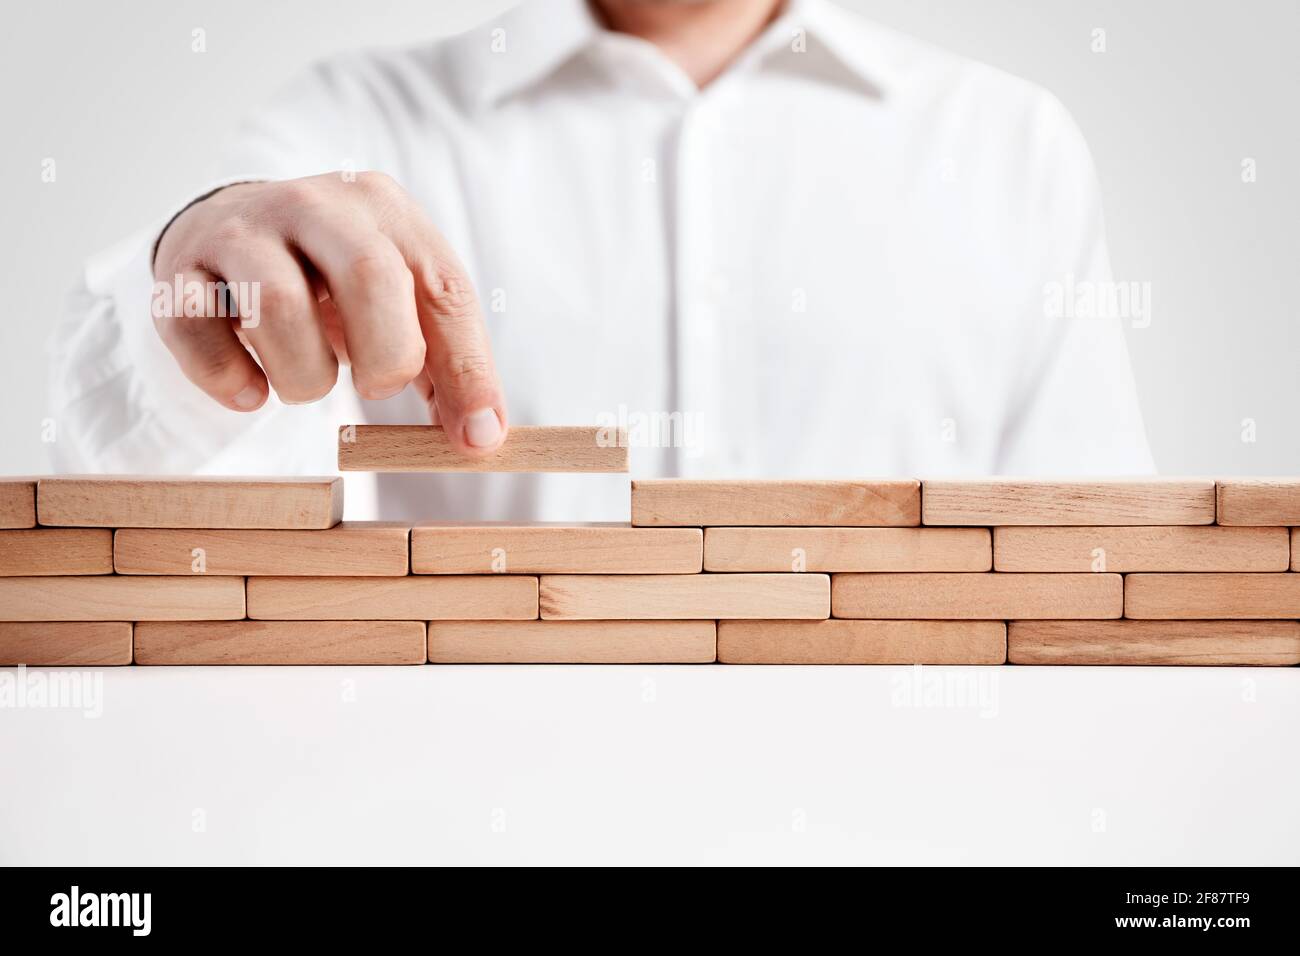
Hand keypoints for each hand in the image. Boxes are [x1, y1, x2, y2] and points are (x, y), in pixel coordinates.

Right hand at [151, 171, 507, 454]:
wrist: (230, 232)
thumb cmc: (334, 284)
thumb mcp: (401, 307)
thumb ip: (446, 366)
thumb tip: (482, 437)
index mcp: (385, 210)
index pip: (444, 288)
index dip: (468, 370)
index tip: (475, 437)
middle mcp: (315, 206)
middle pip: (367, 275)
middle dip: (386, 356)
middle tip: (378, 388)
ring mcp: (241, 231)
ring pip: (277, 304)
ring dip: (304, 375)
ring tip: (308, 382)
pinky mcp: (180, 270)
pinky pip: (194, 328)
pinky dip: (228, 378)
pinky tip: (250, 392)